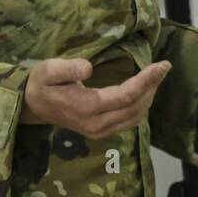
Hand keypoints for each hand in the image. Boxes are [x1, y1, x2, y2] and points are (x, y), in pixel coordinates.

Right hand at [19, 57, 170, 137]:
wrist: (33, 106)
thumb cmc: (42, 84)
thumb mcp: (48, 70)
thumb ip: (67, 68)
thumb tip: (89, 67)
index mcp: (85, 107)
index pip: (125, 96)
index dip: (146, 81)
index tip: (162, 65)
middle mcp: (96, 124)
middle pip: (135, 108)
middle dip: (153, 86)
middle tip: (164, 67)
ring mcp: (99, 131)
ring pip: (135, 117)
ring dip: (149, 97)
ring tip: (157, 76)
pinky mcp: (102, 132)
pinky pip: (129, 122)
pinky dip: (142, 106)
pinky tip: (146, 91)